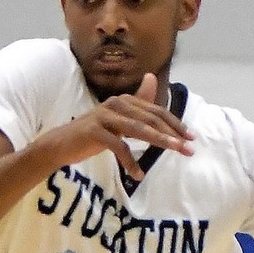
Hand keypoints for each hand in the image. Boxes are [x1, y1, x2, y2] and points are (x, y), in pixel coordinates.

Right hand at [41, 73, 192, 182]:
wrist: (61, 144)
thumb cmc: (93, 133)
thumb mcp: (118, 118)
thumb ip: (137, 103)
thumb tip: (152, 78)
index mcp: (124, 100)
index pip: (156, 111)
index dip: (175, 124)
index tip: (191, 138)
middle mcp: (116, 104)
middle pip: (150, 119)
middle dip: (173, 134)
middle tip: (189, 149)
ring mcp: (104, 116)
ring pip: (138, 129)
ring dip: (160, 142)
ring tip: (175, 152)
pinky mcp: (94, 131)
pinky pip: (118, 146)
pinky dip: (130, 161)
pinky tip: (139, 175)